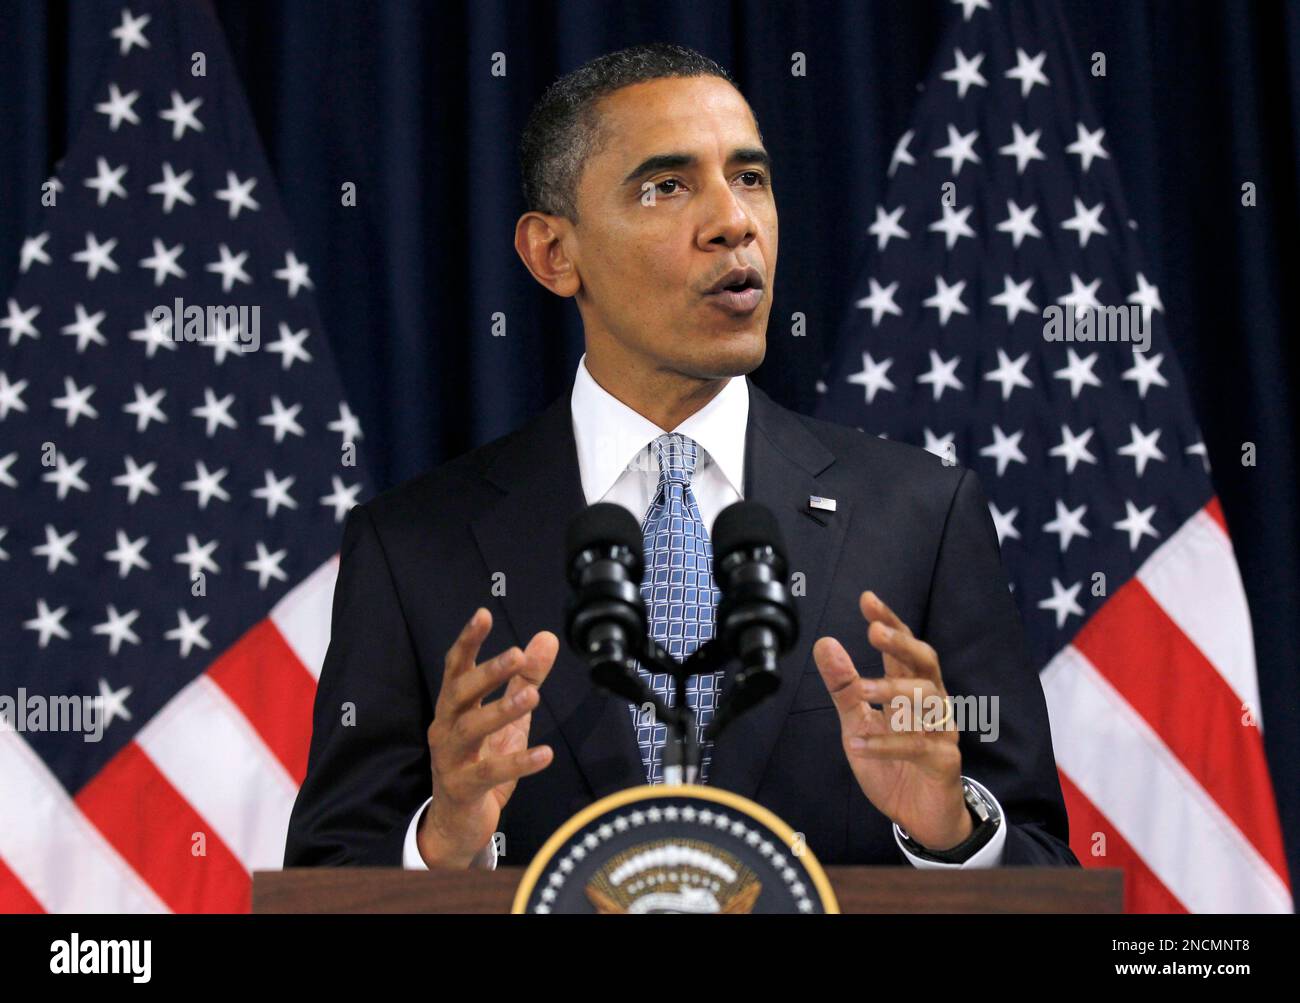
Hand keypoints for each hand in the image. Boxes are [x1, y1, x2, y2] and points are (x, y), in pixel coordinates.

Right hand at [417, 607, 556, 867]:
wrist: (458, 821)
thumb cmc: (481, 760)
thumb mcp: (507, 717)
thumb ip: (525, 678)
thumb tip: (546, 638)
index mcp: (454, 706)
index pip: (456, 666)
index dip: (468, 640)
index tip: (483, 614)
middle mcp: (446, 726)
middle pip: (460, 692)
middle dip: (487, 672)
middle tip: (516, 655)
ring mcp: (450, 758)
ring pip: (472, 729)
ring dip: (501, 711)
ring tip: (533, 696)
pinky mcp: (463, 787)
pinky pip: (490, 773)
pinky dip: (518, 763)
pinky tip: (545, 754)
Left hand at [812, 590, 970, 851]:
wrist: (918, 817)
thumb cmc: (891, 764)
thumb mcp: (858, 722)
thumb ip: (843, 686)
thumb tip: (824, 642)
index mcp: (910, 689)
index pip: (903, 648)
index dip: (889, 623)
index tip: (868, 600)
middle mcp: (932, 704)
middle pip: (925, 663)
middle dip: (901, 644)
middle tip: (875, 631)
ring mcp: (941, 731)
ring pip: (927, 700)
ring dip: (892, 691)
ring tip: (859, 690)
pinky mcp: (944, 761)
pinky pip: (917, 746)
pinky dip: (886, 744)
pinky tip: (859, 744)